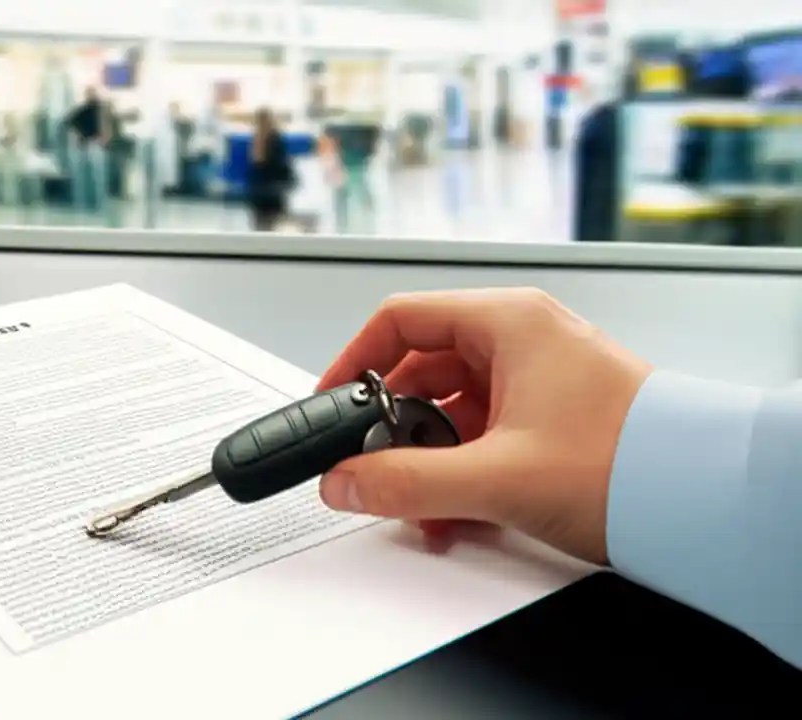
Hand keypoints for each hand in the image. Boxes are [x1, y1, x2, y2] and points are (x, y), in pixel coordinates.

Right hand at [315, 288, 651, 563]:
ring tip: (424, 505)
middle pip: (424, 370)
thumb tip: (343, 481)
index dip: (355, 361)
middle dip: (394, 427)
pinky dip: (461, 471)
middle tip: (374, 465)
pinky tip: (457, 515)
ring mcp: (540, 379)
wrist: (708, 499)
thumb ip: (404, 483)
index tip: (333, 403)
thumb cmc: (628, 461)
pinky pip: (484, 435)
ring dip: (428, 459)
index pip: (400, 320)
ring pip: (453, 409)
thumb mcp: (494, 476)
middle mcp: (522, 340)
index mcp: (507, 323)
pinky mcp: (553, 417)